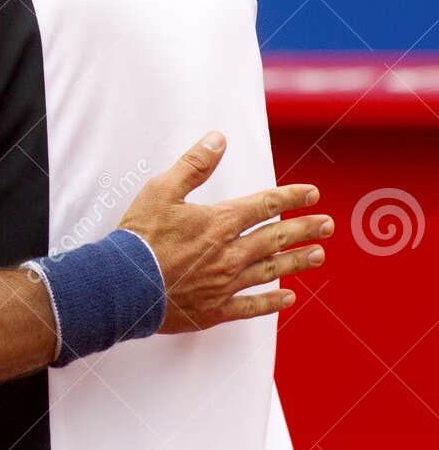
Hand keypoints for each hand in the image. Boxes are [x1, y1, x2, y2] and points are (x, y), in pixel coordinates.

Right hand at [120, 132, 331, 332]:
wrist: (121, 286)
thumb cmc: (138, 238)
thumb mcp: (160, 191)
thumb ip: (193, 165)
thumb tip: (218, 139)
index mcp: (220, 222)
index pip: (265, 205)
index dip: (291, 197)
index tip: (312, 194)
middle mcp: (230, 254)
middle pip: (275, 238)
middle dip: (304, 229)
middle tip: (327, 225)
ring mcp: (223, 284)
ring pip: (269, 271)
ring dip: (296, 262)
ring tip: (317, 256)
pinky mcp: (212, 310)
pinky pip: (249, 307)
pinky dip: (269, 303)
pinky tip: (287, 299)